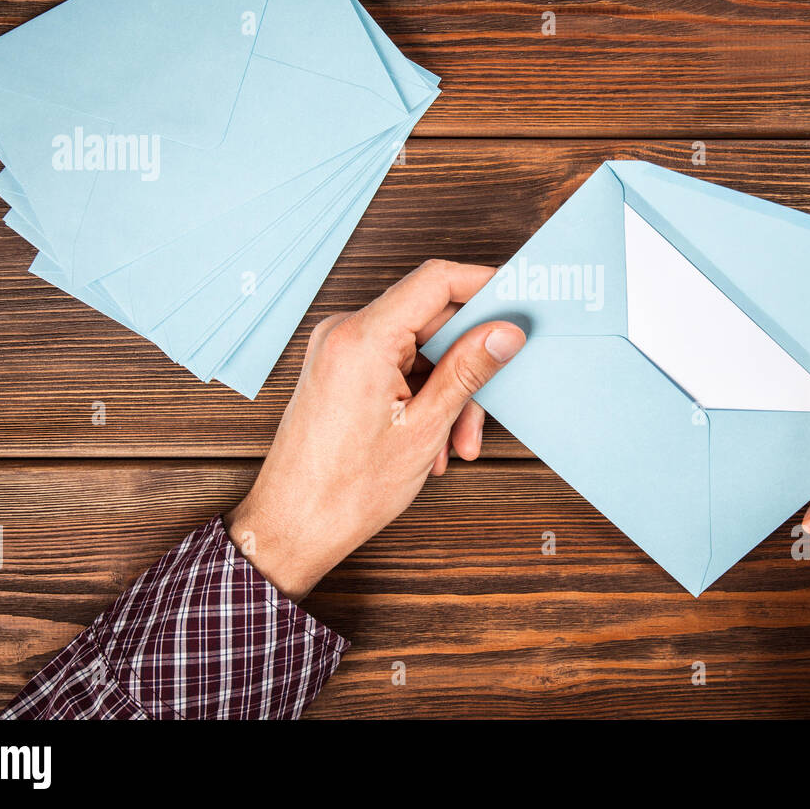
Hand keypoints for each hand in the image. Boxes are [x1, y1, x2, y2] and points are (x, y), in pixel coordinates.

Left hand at [225, 259, 524, 600]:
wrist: (292, 527)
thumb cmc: (345, 490)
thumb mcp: (424, 428)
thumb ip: (467, 371)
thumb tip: (503, 333)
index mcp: (361, 338)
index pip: (435, 281)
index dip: (483, 285)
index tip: (518, 300)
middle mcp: (344, 333)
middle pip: (430, 321)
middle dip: (467, 364)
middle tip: (490, 403)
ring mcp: (338, 351)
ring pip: (417, 350)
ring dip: (447, 391)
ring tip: (457, 442)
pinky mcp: (338, 370)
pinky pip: (395, 365)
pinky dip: (422, 397)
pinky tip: (433, 441)